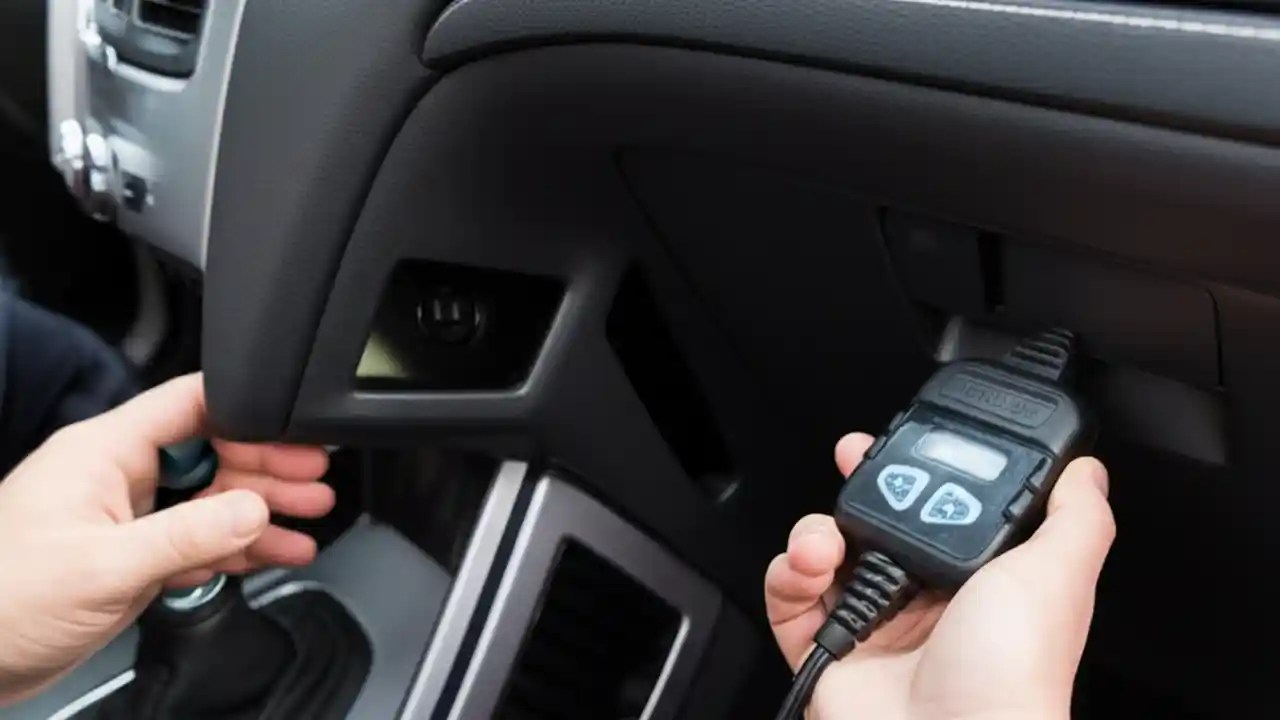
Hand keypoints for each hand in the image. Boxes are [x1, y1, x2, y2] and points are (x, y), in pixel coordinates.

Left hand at [0, 374, 333, 702]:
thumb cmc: (2, 597)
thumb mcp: (105, 563)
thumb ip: (186, 535)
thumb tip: (252, 510)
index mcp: (104, 452)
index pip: (188, 406)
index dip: (247, 414)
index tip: (294, 433)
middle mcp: (119, 477)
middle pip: (211, 453)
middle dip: (267, 467)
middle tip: (316, 481)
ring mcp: (129, 518)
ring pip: (211, 500)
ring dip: (262, 510)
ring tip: (310, 517)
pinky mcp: (133, 558)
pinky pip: (199, 542)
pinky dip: (240, 548)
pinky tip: (276, 552)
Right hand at [766, 433, 1114, 719]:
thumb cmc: (1012, 673)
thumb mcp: (1059, 576)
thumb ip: (1076, 516)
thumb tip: (1086, 470)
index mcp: (979, 579)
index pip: (941, 505)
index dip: (919, 468)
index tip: (904, 442)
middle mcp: (925, 598)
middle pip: (877, 519)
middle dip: (858, 483)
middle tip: (849, 460)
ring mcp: (873, 625)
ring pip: (827, 551)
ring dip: (816, 530)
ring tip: (828, 542)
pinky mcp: (827, 651)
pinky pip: (789, 597)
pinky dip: (788, 574)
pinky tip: (810, 569)